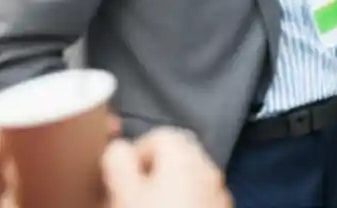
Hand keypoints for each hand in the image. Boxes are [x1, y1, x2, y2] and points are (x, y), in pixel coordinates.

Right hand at [103, 128, 231, 207]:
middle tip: (133, 194)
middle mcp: (208, 172)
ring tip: (149, 206)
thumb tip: (120, 149)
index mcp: (184, 159)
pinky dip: (185, 204)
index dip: (136, 153)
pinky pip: (201, 200)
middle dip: (155, 169)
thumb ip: (118, 162)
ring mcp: (219, 197)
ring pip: (192, 179)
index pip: (160, 136)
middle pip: (180, 155)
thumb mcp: (123, 194)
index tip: (121, 178)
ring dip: (170, 187)